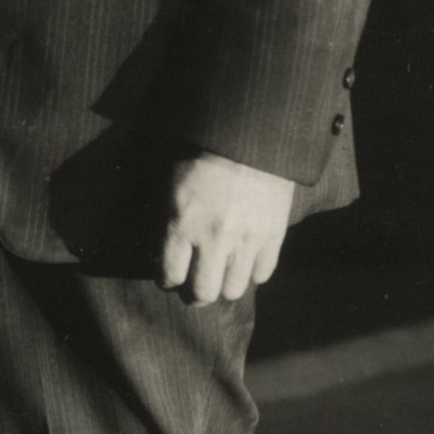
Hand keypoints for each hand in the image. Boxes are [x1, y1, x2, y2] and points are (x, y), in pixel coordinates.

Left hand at [158, 151, 297, 304]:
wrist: (248, 138)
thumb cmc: (200, 155)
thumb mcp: (169, 185)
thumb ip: (164, 221)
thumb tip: (159, 253)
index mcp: (181, 224)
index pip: (169, 275)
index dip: (166, 281)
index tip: (169, 278)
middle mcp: (213, 239)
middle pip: (203, 292)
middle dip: (194, 295)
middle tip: (193, 289)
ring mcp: (247, 240)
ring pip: (234, 290)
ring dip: (224, 287)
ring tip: (220, 277)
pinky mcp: (273, 236)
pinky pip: (262, 274)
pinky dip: (252, 273)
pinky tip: (244, 262)